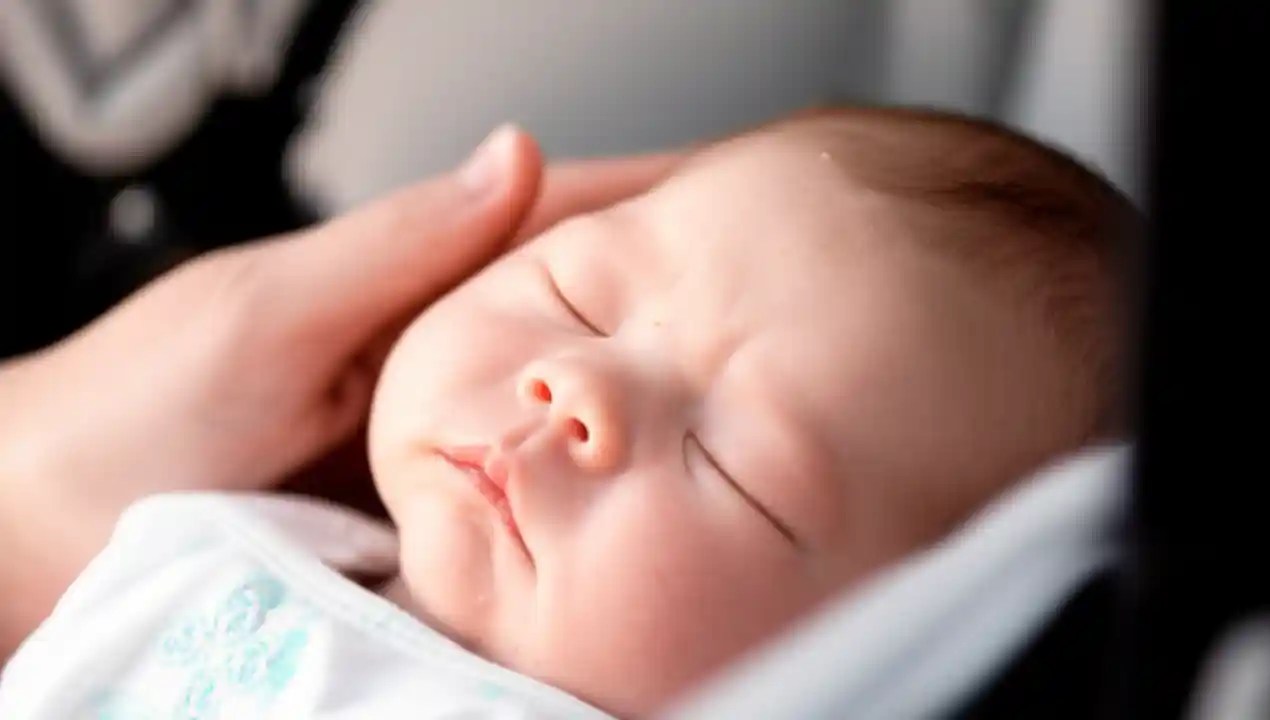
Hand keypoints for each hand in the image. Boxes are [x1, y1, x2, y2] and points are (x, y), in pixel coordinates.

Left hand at [0, 125, 682, 652]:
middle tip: (776, 311)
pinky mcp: (435, 539)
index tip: (738, 198)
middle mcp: (435, 368)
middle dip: (675, 311)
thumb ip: (395, 247)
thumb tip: (516, 159)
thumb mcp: (263, 313)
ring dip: (644, 412)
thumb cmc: (125, 419)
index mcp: (405, 289)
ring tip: (747, 406)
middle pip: (580, 327)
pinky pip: (528, 516)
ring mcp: (440, 454)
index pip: (549, 226)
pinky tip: (646, 508)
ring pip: (562, 421)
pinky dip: (587, 508)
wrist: (42, 547)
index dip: (643, 204)